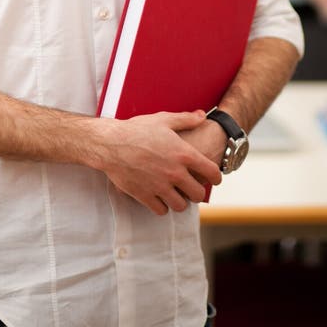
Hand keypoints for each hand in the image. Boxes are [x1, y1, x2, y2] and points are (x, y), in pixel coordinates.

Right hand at [94, 111, 221, 215]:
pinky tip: (159, 197)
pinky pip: (161, 211)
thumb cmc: (137, 129)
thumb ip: (186, 119)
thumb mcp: (163, 120)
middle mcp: (175, 173)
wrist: (111, 144)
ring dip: (180, 200)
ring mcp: (160, 187)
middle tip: (191, 186)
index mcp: (183, 154)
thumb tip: (202, 116)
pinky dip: (162, 206)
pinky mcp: (145, 196)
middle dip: (197, 191)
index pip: (211, 172)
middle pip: (198, 194)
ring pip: (181, 206)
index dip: (215, 177)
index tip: (212, 178)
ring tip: (175, 193)